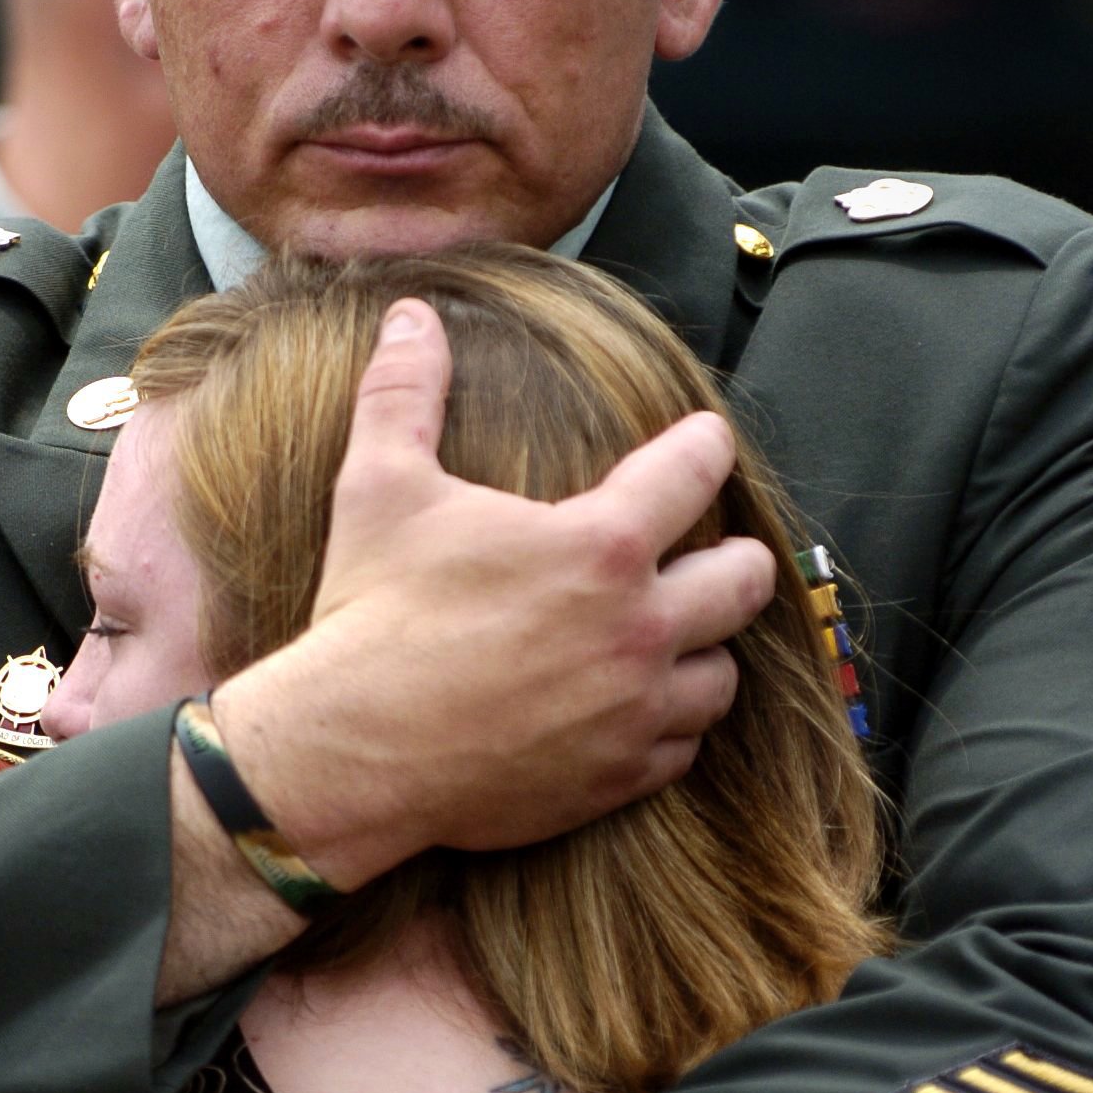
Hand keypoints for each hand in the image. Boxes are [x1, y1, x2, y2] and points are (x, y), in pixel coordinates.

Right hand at [216, 298, 774, 886]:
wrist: (348, 750)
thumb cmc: (368, 612)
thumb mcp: (380, 486)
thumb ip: (405, 392)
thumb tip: (411, 316)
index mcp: (598, 546)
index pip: (695, 471)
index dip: (705, 444)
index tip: (703, 440)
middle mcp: (637, 627)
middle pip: (744, 579)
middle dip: (727, 556)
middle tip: (695, 550)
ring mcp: (633, 710)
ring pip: (722, 673)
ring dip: (700, 648)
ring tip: (665, 634)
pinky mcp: (616, 777)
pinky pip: (682, 746)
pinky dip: (667, 722)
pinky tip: (630, 703)